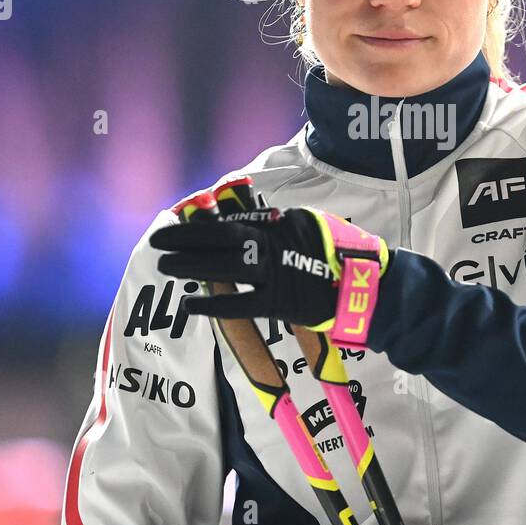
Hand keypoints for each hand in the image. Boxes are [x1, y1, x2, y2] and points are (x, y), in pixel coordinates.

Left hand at [149, 205, 388, 336]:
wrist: (367, 287)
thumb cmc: (341, 256)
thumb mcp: (312, 227)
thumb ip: (280, 226)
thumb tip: (249, 226)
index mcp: (283, 223)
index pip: (237, 220)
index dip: (205, 222)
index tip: (180, 221)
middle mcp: (276, 243)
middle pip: (224, 237)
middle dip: (188, 238)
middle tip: (158, 240)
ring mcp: (277, 272)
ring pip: (226, 266)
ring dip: (192, 265)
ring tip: (165, 265)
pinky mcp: (280, 302)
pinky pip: (241, 303)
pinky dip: (215, 304)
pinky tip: (192, 304)